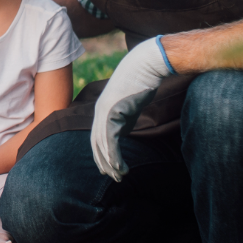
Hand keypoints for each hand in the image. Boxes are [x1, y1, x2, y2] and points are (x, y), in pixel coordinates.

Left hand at [92, 36, 174, 180]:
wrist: (146, 65)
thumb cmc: (142, 82)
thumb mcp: (130, 104)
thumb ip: (124, 118)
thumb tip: (122, 132)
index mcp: (102, 110)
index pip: (97, 137)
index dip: (101, 154)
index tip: (109, 168)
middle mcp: (99, 111)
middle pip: (96, 144)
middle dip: (103, 162)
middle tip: (113, 177)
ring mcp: (104, 112)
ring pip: (102, 145)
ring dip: (110, 163)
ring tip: (119, 176)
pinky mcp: (112, 112)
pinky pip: (110, 139)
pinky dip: (114, 155)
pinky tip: (119, 166)